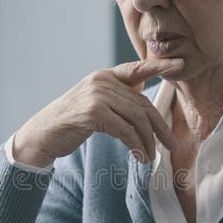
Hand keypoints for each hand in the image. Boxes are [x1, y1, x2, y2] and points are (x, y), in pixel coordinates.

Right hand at [12, 58, 183, 166]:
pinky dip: (137, 146)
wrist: (42, 136)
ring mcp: (97, 95)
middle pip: (142, 103)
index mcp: (104, 76)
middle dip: (160, 126)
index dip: (160, 66)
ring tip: (151, 157)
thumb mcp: (94, 104)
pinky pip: (126, 131)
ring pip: (137, 118)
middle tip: (172, 145)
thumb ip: (116, 97)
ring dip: (148, 142)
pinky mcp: (94, 113)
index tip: (181, 65)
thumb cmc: (70, 124)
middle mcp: (101, 81)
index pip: (137, 69)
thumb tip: (144, 97)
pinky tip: (140, 157)